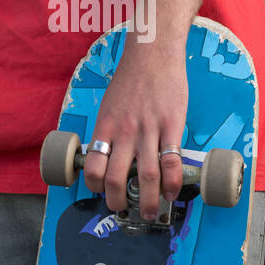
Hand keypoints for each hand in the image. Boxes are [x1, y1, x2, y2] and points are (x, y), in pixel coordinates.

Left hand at [83, 35, 187, 219]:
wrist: (153, 51)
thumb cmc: (132, 78)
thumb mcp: (111, 104)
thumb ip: (111, 129)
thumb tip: (112, 154)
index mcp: (105, 126)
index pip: (91, 166)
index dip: (94, 186)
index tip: (101, 193)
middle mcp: (124, 131)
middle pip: (115, 178)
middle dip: (118, 202)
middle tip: (124, 210)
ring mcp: (148, 129)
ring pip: (146, 176)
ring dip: (149, 201)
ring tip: (151, 212)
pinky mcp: (172, 125)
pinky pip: (171, 161)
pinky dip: (172, 183)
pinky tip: (173, 192)